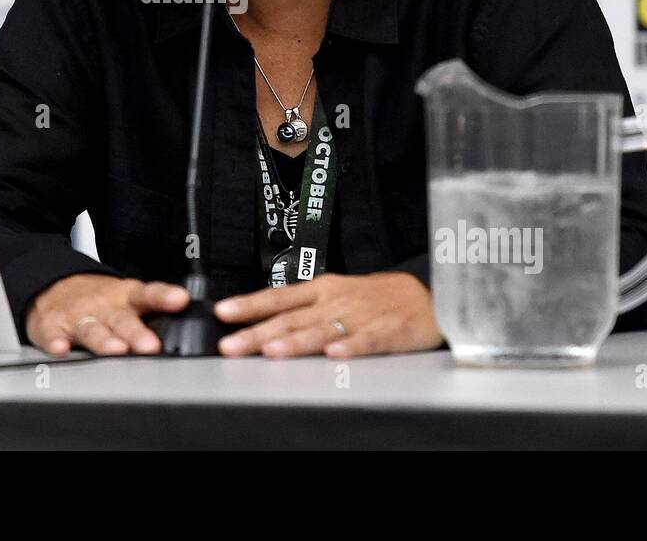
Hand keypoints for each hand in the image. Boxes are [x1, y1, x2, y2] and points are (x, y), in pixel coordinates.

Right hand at [26, 273, 188, 356]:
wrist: (53, 286)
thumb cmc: (99, 299)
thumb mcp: (127, 299)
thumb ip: (153, 313)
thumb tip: (187, 328)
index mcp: (126, 297)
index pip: (150, 295)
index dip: (165, 297)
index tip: (180, 300)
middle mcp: (104, 305)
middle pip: (122, 319)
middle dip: (136, 333)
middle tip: (151, 346)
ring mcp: (78, 315)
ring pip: (91, 328)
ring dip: (103, 340)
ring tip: (115, 350)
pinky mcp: (52, 326)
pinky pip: (53, 334)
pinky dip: (56, 342)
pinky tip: (61, 348)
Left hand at [213, 271, 441, 358]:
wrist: (424, 295)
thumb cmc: (372, 298)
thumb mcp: (333, 293)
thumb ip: (301, 308)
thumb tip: (261, 322)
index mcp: (321, 290)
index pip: (278, 296)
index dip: (249, 304)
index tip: (222, 312)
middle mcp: (334, 302)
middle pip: (291, 319)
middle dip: (258, 333)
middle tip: (230, 346)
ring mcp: (359, 317)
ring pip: (321, 331)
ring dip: (294, 342)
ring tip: (270, 352)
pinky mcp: (386, 332)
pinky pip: (366, 342)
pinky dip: (350, 348)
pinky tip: (334, 356)